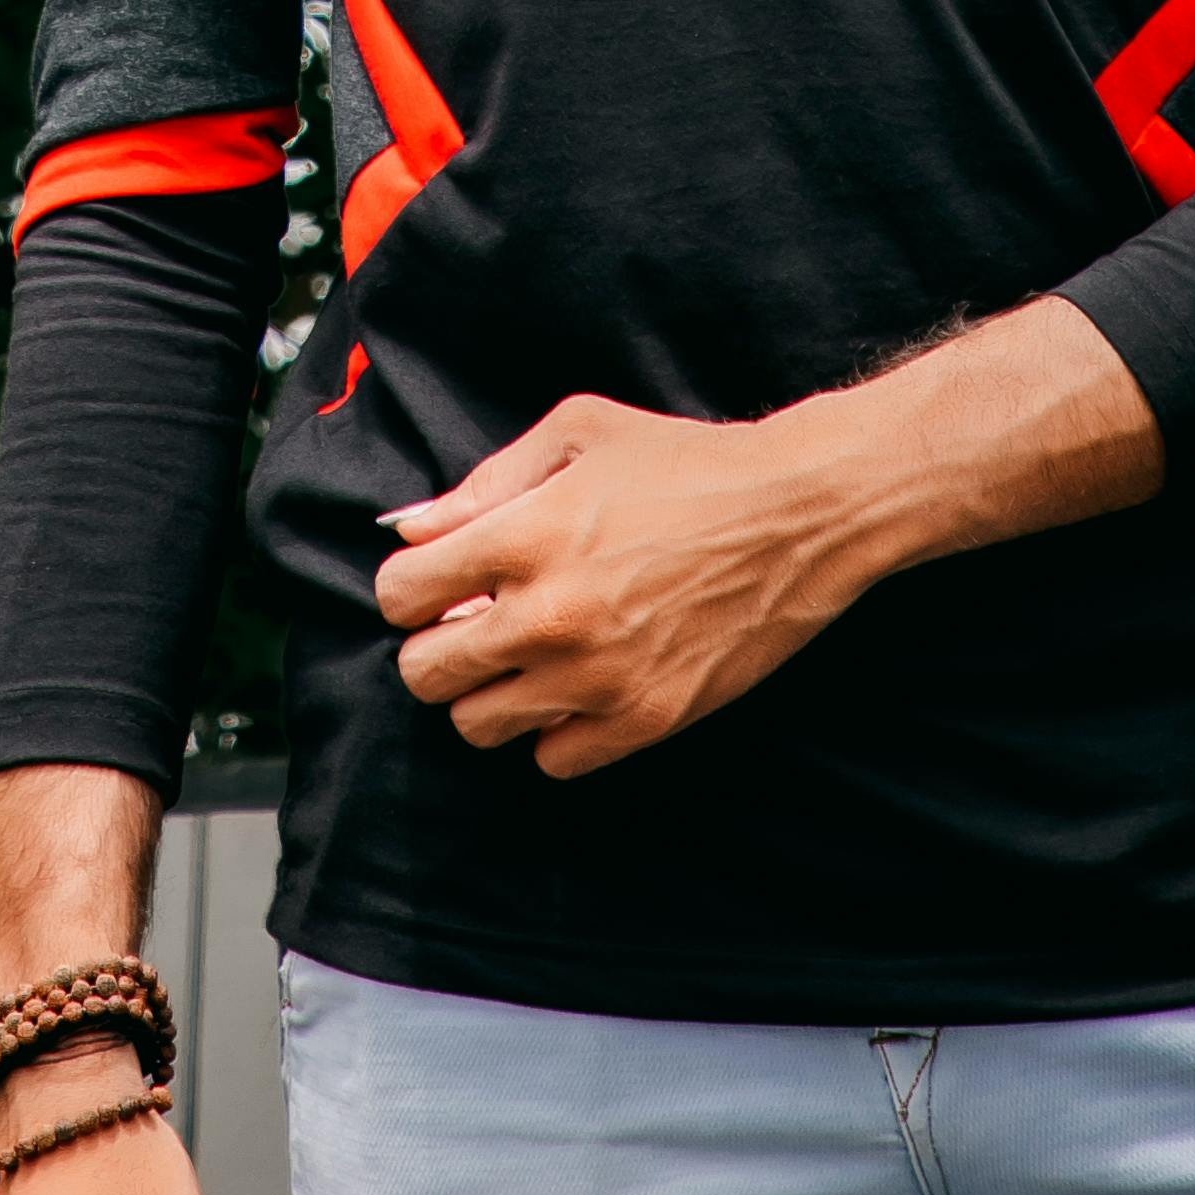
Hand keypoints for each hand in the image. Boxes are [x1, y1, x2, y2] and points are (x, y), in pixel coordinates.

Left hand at [372, 310, 1161, 781]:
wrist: (794, 515)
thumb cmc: (682, 461)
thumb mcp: (576, 433)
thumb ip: (482, 484)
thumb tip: (408, 530)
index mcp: (525, 534)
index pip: (400, 596)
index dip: (409, 589)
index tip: (437, 583)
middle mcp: (551, 614)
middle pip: (426, 675)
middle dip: (436, 645)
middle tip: (473, 622)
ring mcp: (598, 677)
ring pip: (478, 726)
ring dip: (489, 691)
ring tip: (526, 653)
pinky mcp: (645, 721)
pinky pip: (552, 760)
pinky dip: (552, 729)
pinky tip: (576, 684)